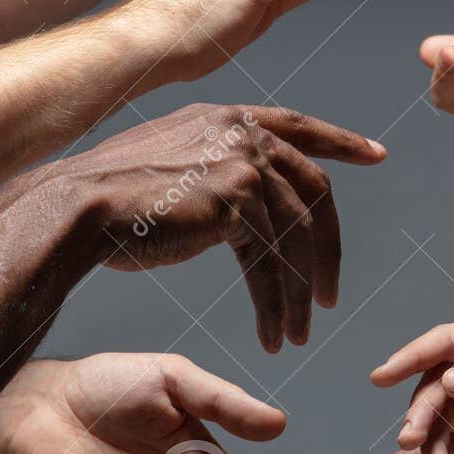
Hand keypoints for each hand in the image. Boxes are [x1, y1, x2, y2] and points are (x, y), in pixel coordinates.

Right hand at [59, 101, 384, 351]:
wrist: (77, 210)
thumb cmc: (109, 202)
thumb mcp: (169, 166)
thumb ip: (211, 168)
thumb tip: (241, 195)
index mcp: (225, 117)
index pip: (298, 125)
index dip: (341, 142)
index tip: (376, 155)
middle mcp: (240, 132)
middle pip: (313, 192)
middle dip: (326, 252)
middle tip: (329, 297)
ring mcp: (241, 163)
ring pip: (295, 237)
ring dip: (298, 294)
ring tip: (298, 334)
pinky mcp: (236, 202)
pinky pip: (270, 263)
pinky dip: (275, 304)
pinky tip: (274, 336)